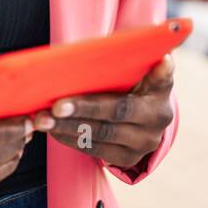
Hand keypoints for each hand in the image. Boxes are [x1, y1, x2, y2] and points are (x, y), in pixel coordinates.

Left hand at [32, 53, 175, 170]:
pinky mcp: (130, 158)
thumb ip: (131, 59)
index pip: (162, 79)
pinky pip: (96, 150)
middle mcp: (159, 117)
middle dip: (84, 108)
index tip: (163, 61)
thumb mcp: (135, 72)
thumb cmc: (128, 85)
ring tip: (43, 120)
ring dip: (69, 127)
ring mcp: (145, 141)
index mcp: (161, 89)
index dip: (162, 72)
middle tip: (55, 106)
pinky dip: (71, 139)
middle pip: (119, 110)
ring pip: (103, 133)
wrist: (139, 121)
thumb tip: (109, 49)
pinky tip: (54, 130)